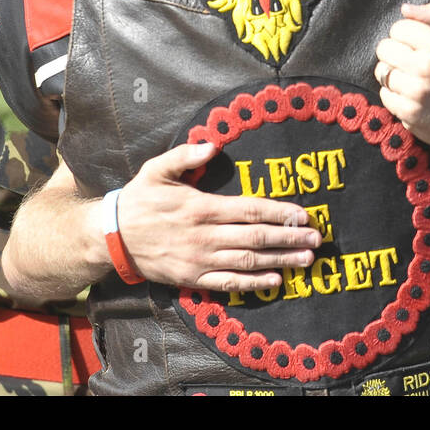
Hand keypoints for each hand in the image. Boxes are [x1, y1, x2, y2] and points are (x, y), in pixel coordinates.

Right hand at [115, 142, 321, 291]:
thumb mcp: (156, 170)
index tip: (303, 215)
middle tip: (316, 239)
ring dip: (280, 261)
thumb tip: (212, 145)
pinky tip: (275, 282)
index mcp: (201, 208)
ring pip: (248, 262)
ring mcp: (200, 260)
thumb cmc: (138, 200)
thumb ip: (185, 155)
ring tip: (306, 260)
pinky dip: (254, 284)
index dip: (279, 212)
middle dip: (289, 238)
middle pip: (256, 238)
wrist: (113, 238)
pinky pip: (228, 284)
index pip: (249, 210)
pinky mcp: (193, 279)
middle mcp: (205, 236)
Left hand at [374, 1, 429, 162]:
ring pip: (382, 71)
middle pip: (384, 48)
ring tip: (412, 78)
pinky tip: (411, 94)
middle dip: (395, 51)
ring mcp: (417, 92)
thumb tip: (405, 8)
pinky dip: (394, 94)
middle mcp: (427, 67)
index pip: (398, 28)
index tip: (415, 43)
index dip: (405, 34)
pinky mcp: (410, 113)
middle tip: (411, 60)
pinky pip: (385, 94)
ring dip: (394, 73)